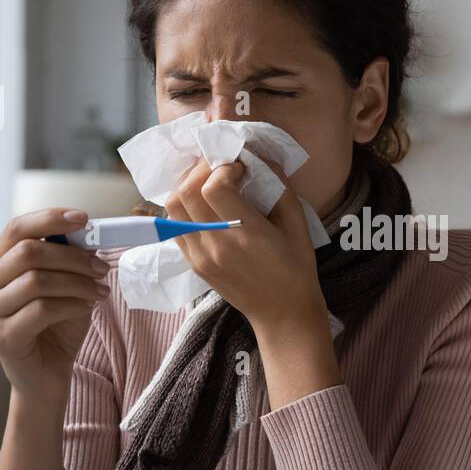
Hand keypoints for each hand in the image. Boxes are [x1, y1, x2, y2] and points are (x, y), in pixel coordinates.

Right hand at [0, 208, 111, 402]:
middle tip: (101, 267)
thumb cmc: (56, 325)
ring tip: (101, 291)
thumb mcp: (64, 283)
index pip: (16, 228)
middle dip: (72, 257)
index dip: (49, 219)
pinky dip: (72, 304)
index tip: (83, 218)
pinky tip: (88, 307)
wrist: (47, 373)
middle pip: (28, 253)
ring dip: (78, 282)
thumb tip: (88, 231)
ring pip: (36, 281)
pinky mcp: (1, 337)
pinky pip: (42, 310)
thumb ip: (68, 258)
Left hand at [164, 156, 327, 331]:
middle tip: (220, 166)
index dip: (224, 168)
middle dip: (201, 169)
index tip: (241, 168)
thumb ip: (279, 185)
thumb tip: (258, 156)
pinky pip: (174, 226)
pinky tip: (203, 204)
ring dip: (186, 186)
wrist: (283, 313)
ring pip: (172, 207)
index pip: (213, 187)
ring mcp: (200, 256)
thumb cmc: (296, 267)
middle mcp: (217, 245)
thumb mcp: (298, 223)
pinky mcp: (193, 263)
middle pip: (186, 192)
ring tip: (207, 182)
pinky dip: (184, 207)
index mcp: (246, 234)